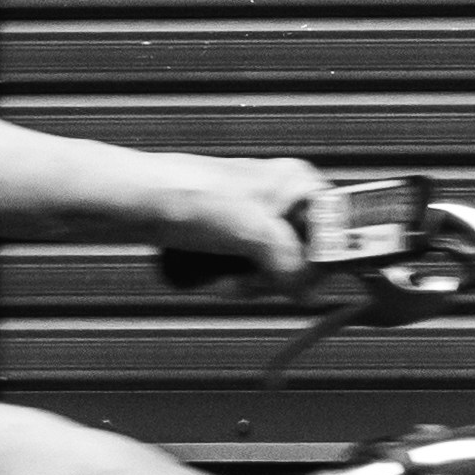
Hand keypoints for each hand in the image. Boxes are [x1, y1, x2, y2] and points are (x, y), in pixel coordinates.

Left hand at [135, 150, 336, 287]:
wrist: (138, 201)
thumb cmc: (193, 197)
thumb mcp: (257, 235)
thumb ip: (293, 265)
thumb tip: (307, 290)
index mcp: (299, 183)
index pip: (336, 232)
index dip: (321, 263)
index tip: (305, 284)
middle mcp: (281, 198)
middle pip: (302, 258)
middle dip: (273, 279)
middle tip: (250, 279)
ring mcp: (254, 217)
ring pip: (271, 269)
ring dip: (247, 284)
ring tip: (224, 278)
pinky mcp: (231, 234)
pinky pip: (245, 269)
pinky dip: (231, 280)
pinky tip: (214, 279)